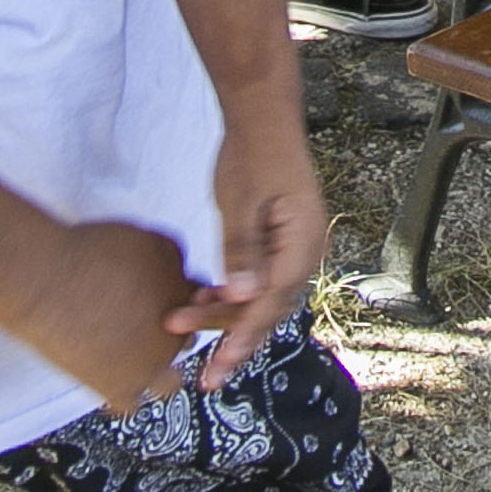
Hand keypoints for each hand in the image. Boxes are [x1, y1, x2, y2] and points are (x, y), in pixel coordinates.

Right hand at [13, 218, 222, 410]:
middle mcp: (175, 327)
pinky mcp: (122, 386)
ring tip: (128, 365)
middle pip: (185, 341)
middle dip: (167, 337)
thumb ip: (167, 256)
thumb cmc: (84, 252)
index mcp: (183, 288)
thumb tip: (173, 267)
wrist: (47, 279)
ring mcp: (151, 360)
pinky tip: (106, 380)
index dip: (174, 306)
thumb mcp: (144, 237)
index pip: (197, 306)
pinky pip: (132, 405)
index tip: (156, 308)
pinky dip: (121, 396)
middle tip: (138, 333)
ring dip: (152, 373)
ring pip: (168, 382)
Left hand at [189, 119, 329, 385]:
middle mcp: (305, 252)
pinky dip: (234, 295)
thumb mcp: (240, 203)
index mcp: (302, 245)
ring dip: (228, 316)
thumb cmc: (253, 154)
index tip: (216, 369)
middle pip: (269, 311)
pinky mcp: (281, 242)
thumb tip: (239, 298)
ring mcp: (295, 248)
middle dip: (231, 338)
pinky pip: (261, 281)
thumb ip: (241, 252)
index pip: (269, 306)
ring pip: (263, 299)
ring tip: (185, 322)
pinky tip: (206, 298)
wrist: (263, 118)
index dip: (240, 341)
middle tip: (201, 373)